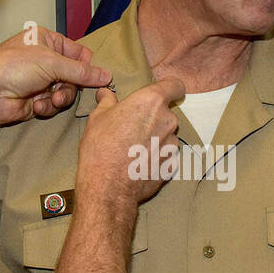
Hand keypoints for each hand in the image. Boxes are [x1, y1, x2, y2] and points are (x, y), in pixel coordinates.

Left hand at [0, 27, 111, 133]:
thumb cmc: (14, 67)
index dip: (86, 66)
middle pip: (75, 75)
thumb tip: (107, 75)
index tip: (92, 76)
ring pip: (66, 92)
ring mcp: (41, 80)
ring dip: (59, 98)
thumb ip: (81, 71)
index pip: (79, 53)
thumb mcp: (52, 63)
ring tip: (49, 99)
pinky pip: (54, 104)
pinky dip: (47, 105)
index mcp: (48, 41)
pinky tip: (35, 104)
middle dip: (70, 86)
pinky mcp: (37, 99)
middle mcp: (45, 60)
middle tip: (62, 90)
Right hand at [78, 79, 184, 205]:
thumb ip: (107, 102)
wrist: (107, 186)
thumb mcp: (97, 118)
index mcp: (151, 101)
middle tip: (132, 127)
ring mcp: (172, 144)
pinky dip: (155, 156)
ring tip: (133, 149)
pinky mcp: (171, 164)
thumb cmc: (101, 147)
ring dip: (155, 138)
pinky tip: (138, 163)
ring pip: (166, 134)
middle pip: (167, 113)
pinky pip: (165, 154)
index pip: (175, 86)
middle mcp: (168, 120)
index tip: (163, 92)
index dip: (171, 88)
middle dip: (153, 118)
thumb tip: (106, 93)